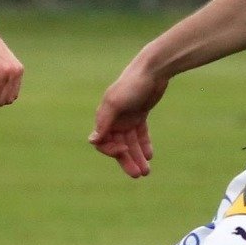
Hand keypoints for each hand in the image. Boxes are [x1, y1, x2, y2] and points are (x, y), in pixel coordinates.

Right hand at [89, 61, 167, 178]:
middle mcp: (114, 119)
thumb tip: (92, 141)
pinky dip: (144, 145)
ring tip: (146, 171)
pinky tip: (150, 155)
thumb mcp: (115, 103)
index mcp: (105, 116)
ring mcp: (127, 117)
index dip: (112, 150)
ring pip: (131, 143)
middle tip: (139, 175)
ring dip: (137, 157)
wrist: (153, 69)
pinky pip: (141, 134)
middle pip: (118, 146)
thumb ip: (104, 122)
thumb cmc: (132, 84)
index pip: (102, 142)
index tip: (124, 150)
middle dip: (127, 161)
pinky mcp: (140, 114)